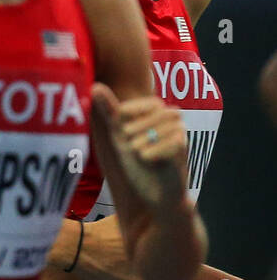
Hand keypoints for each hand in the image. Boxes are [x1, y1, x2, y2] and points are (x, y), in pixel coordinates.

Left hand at [90, 82, 187, 211]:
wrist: (153, 194)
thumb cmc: (137, 162)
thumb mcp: (119, 136)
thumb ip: (110, 111)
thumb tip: (95, 86)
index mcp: (158, 115)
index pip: (148, 103)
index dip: (132, 111)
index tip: (121, 124)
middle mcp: (174, 123)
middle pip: (157, 113)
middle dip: (136, 128)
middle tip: (129, 143)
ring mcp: (181, 137)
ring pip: (162, 129)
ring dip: (142, 142)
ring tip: (137, 153)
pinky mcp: (184, 154)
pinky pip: (173, 144)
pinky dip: (153, 152)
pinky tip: (145, 159)